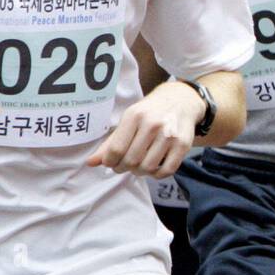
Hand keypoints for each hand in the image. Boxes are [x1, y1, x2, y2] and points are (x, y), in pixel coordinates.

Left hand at [86, 81, 201, 177]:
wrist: (181, 100)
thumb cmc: (150, 112)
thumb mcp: (129, 120)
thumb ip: (111, 142)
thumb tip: (90, 163)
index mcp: (135, 115)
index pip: (116, 150)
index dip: (110, 162)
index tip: (112, 162)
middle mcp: (153, 124)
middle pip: (131, 161)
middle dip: (124, 168)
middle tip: (126, 164)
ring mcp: (170, 134)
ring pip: (148, 168)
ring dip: (140, 172)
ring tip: (140, 164)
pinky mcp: (184, 144)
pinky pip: (167, 170)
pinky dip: (157, 174)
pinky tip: (155, 167)